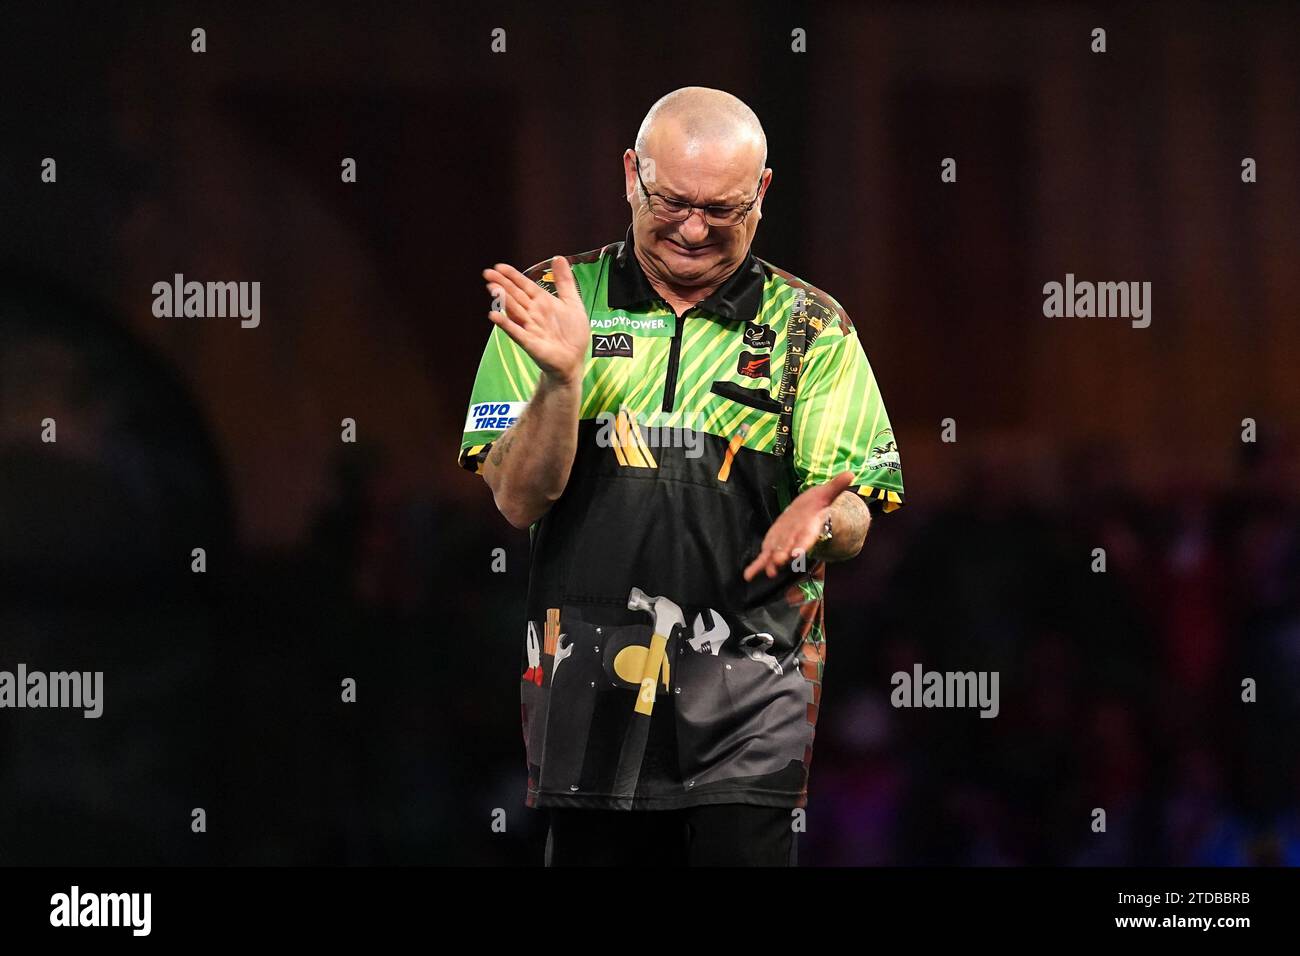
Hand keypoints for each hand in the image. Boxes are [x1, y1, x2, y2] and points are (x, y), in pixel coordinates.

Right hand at [483, 256, 589, 385]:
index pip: (524, 285)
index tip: (499, 266)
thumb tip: (558, 257)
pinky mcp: (530, 343)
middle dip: (502, 285)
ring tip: (492, 288)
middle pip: (515, 296)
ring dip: (503, 300)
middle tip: (488, 274)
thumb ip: (564, 281)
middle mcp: (533, 313)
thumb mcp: (572, 302)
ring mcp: (530, 328)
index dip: (513, 276)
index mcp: (542, 302)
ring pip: (514, 311)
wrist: (574, 360)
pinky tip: (494, 316)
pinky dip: (506, 324)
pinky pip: (516, 332)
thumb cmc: (572, 333)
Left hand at [742, 471, 854, 580]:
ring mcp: (784, 543)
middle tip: (778, 563)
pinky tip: (748, 575)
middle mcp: (797, 538)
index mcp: (809, 528)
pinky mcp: (774, 544)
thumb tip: (851, 473)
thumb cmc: (819, 503)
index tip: (797, 554)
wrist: (810, 511)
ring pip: (777, 555)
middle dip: (784, 556)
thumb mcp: (827, 493)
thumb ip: (837, 486)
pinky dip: (757, 566)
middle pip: (790, 548)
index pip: (807, 538)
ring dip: (771, 563)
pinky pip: (765, 556)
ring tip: (766, 572)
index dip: (802, 545)